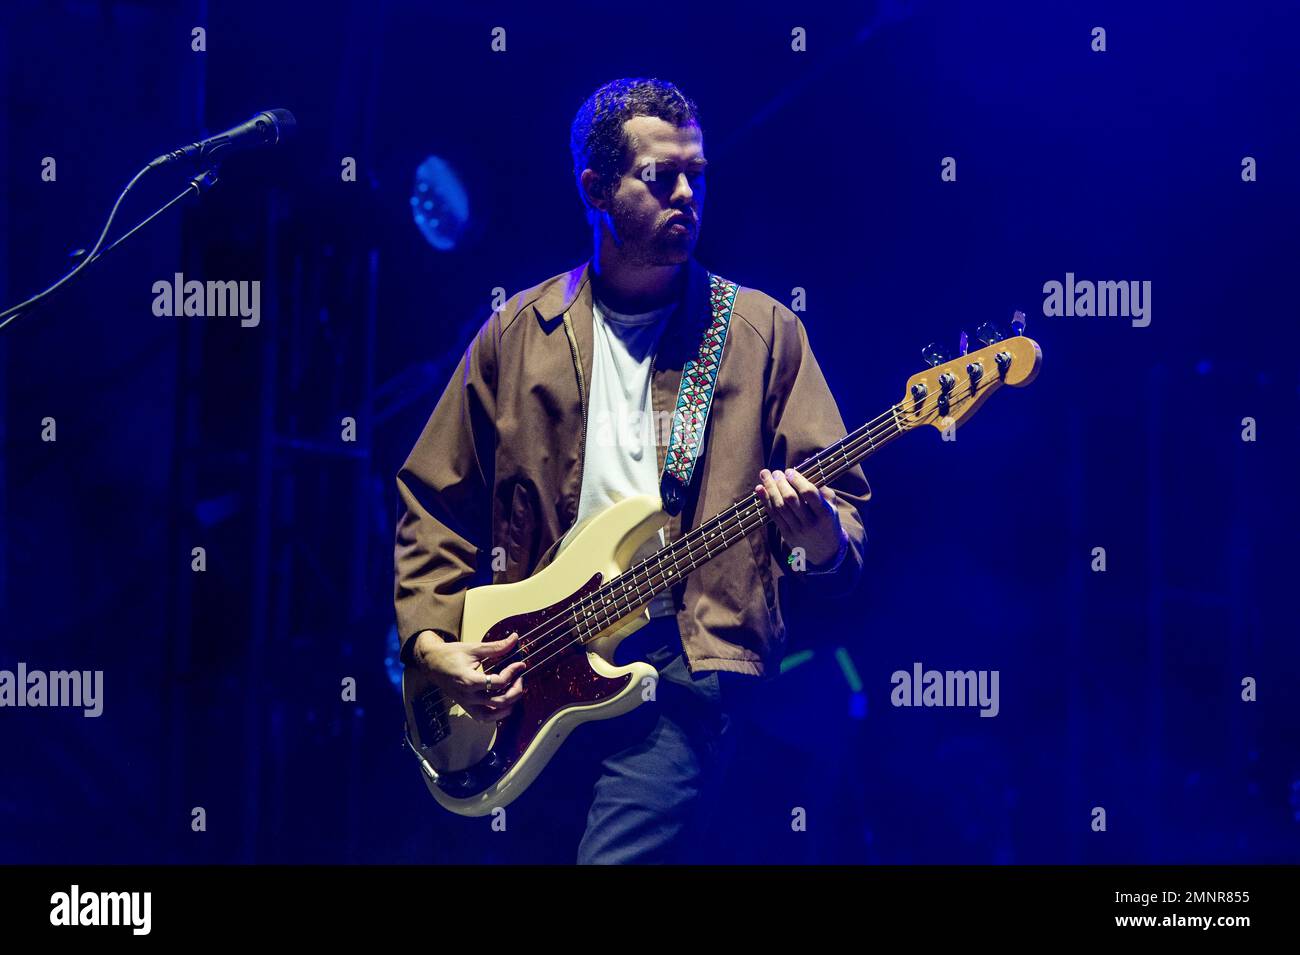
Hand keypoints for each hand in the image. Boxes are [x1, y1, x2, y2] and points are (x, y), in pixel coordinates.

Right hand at [411, 630, 526, 722]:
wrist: (432, 664)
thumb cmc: (451, 655)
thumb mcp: (474, 648)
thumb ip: (496, 646)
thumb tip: (515, 638)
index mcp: (469, 680)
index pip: (498, 682)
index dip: (513, 672)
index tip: (520, 664)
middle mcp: (468, 696)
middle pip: (500, 702)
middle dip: (516, 691)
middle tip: (520, 679)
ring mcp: (467, 704)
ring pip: (493, 715)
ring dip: (509, 706)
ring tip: (515, 692)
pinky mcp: (466, 707)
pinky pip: (484, 718)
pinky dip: (497, 714)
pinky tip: (504, 703)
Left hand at [754, 467, 842, 567]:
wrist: (826, 552)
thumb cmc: (828, 521)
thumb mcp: (832, 506)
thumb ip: (822, 489)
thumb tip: (804, 467)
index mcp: (825, 513)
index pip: (809, 494)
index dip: (797, 480)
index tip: (789, 471)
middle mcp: (810, 522)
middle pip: (791, 499)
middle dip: (781, 483)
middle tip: (775, 472)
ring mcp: (797, 530)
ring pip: (780, 507)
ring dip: (770, 489)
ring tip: (764, 475)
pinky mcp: (786, 534)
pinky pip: (773, 515)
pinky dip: (765, 501)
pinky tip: (759, 489)